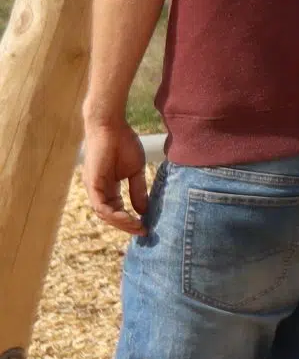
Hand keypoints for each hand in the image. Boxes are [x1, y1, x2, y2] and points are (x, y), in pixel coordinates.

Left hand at [82, 117, 149, 235]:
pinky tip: (127, 217)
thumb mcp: (135, 171)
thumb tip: (143, 210)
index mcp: (109, 188)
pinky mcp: (92, 184)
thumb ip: (138, 190)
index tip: (146, 227)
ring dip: (121, 223)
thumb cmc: (124, 143)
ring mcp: (94, 189)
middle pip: (110, 216)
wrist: (112, 127)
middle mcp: (99, 191)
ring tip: (137, 226)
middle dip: (127, 226)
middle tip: (143, 231)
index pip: (117, 210)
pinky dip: (113, 214)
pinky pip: (100, 206)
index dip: (130, 220)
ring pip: (104, 214)